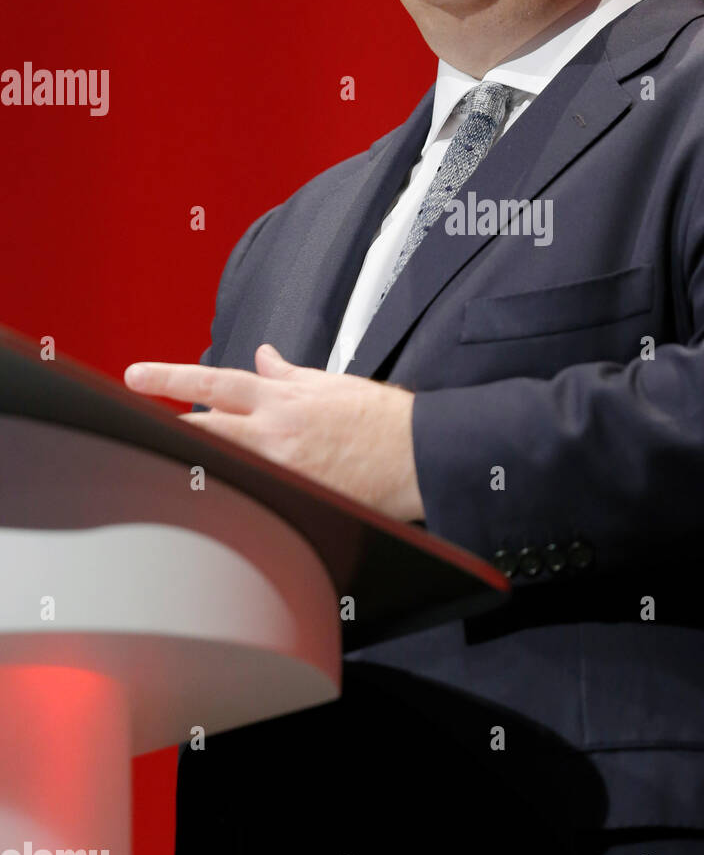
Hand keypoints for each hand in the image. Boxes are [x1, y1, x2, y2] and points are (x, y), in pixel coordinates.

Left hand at [123, 343, 423, 523]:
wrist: (419, 454)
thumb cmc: (382, 420)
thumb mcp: (333, 384)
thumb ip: (290, 374)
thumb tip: (265, 357)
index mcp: (284, 398)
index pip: (215, 383)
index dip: (170, 378)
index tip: (137, 376)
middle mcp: (276, 431)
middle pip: (205, 427)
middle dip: (168, 426)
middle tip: (135, 423)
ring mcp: (282, 468)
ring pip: (223, 461)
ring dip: (200, 460)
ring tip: (177, 461)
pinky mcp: (297, 497)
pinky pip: (254, 492)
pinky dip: (236, 490)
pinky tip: (225, 497)